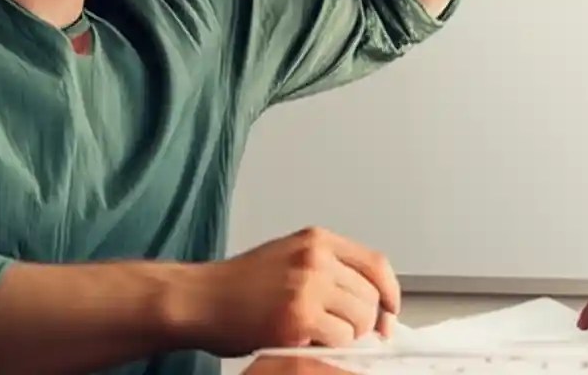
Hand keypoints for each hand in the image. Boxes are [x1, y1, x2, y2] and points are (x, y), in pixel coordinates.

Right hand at [187, 227, 400, 355]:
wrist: (196, 299)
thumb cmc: (237, 286)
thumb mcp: (288, 258)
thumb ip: (327, 269)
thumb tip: (369, 298)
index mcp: (317, 240)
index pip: (376, 264)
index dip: (390, 292)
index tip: (392, 311)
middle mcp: (317, 257)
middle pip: (371, 294)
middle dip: (367, 321)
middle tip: (352, 335)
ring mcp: (308, 285)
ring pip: (359, 318)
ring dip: (347, 335)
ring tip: (321, 335)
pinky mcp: (298, 316)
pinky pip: (339, 337)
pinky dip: (330, 346)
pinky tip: (307, 341)